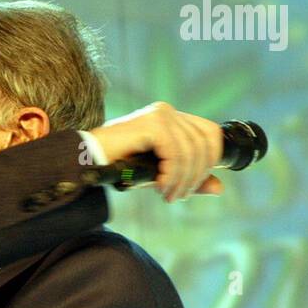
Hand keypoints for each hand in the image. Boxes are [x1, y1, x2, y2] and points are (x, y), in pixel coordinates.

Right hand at [89, 102, 224, 201]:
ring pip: (191, 151)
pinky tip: (159, 185)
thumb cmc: (119, 165)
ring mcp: (160, 115)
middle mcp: (168, 111)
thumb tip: (219, 188)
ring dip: (182, 179)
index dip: (210, 161)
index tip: (193, 184)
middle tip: (177, 196)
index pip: (210, 134)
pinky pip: (175, 153)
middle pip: (204, 144)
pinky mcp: (152, 124)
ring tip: (168, 195)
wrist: (87, 159)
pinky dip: (171, 174)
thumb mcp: (159, 173)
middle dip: (196, 175)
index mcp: (173, 117)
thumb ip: (188, 177)